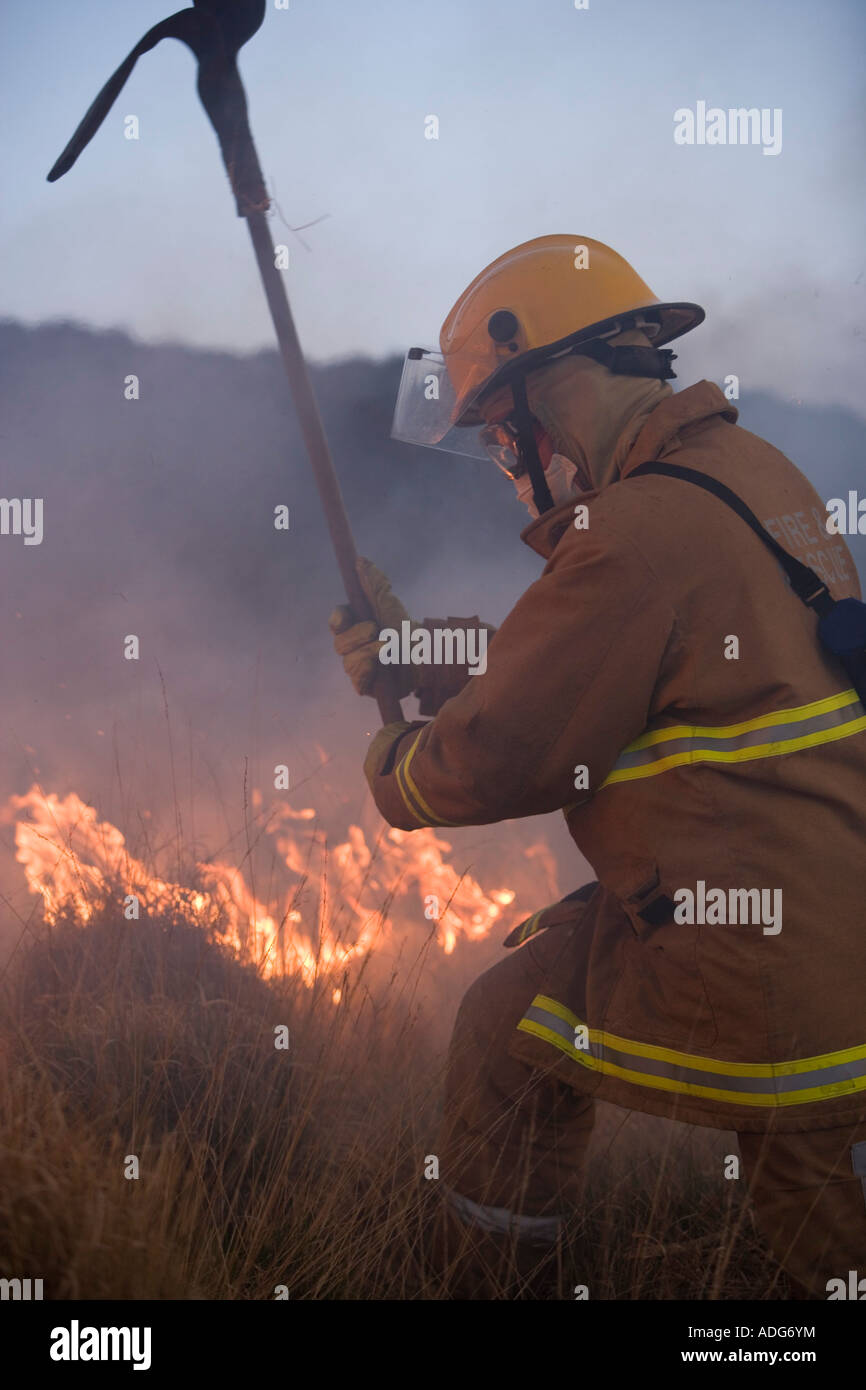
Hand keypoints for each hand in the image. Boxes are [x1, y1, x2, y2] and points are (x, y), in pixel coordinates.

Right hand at [329, 558, 415, 698]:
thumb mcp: (391, 604)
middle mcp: (355, 647)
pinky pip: (357, 679)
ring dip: (369, 651)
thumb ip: (374, 583)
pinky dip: (369, 669)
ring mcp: (360, 668)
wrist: (429, 658)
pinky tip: (382, 666)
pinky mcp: (366, 686)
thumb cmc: (409, 631)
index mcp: (357, 626)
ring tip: (390, 647)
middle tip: (376, 630)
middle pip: (339, 643)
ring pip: (348, 661)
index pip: (337, 622)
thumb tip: (360, 560)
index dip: (338, 619)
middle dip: (357, 635)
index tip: (344, 616)